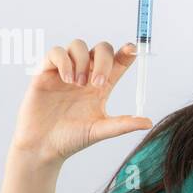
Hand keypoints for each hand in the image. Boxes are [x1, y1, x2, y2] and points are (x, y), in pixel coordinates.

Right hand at [10, 38, 151, 165]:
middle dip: (103, 60)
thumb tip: (148, 123)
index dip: (126, 52)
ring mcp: (66, 72)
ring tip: (78, 84)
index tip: (132, 49)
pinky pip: (56, 52)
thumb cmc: (72, 138)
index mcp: (101, 86)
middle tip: (98, 83)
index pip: (117, 62)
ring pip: (78, 45)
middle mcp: (85, 75)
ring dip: (81, 61)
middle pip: (100, 49)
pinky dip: (64, 62)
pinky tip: (67, 79)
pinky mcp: (46, 72)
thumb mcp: (101, 130)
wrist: (44, 146)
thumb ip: (123, 124)